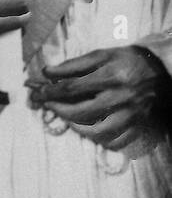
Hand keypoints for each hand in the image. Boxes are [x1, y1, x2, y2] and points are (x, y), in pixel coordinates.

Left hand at [27, 47, 171, 150]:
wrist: (158, 69)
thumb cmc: (124, 60)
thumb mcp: (99, 55)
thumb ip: (72, 65)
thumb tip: (47, 73)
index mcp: (110, 77)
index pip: (72, 88)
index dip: (51, 92)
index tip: (38, 93)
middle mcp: (121, 98)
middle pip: (81, 112)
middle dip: (58, 110)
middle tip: (48, 105)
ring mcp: (130, 115)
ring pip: (98, 132)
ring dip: (76, 128)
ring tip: (67, 119)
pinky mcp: (137, 126)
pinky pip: (116, 142)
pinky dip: (100, 141)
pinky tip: (90, 131)